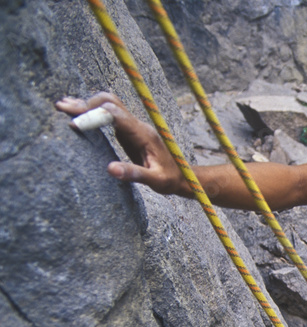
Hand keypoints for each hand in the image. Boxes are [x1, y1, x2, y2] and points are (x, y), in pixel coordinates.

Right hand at [55, 92, 184, 194]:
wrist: (182, 176)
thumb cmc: (170, 179)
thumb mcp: (155, 180)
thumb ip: (135, 174)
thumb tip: (110, 169)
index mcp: (143, 134)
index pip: (115, 115)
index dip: (93, 115)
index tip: (73, 123)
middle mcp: (137, 125)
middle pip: (110, 103)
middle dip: (85, 104)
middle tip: (61, 108)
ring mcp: (132, 126)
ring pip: (108, 105)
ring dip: (87, 104)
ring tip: (62, 106)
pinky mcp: (128, 131)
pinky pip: (108, 115)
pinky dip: (92, 112)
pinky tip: (76, 114)